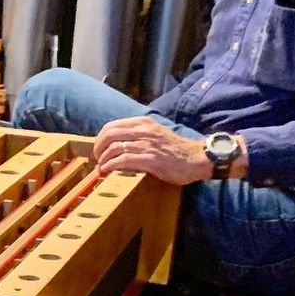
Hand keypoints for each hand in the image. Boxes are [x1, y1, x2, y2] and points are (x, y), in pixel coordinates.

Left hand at [91, 117, 214, 184]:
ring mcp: (146, 144)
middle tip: (97, 159)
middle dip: (98, 148)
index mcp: (143, 123)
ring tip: (101, 168)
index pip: (112, 125)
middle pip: (109, 135)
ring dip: (103, 160)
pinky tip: (107, 171)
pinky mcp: (149, 159)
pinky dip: (110, 166)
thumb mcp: (156, 134)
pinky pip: (122, 160)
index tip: (98, 149)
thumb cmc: (176, 150)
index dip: (100, 138)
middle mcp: (143, 131)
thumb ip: (139, 135)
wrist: (197, 158)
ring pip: (114, 148)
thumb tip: (118, 144)